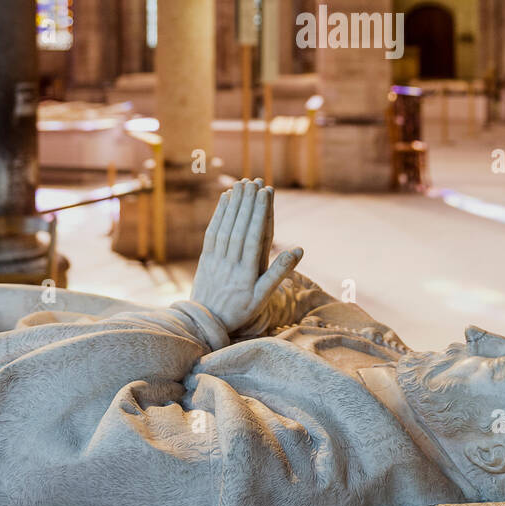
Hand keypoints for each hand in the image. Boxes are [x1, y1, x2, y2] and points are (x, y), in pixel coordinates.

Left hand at [190, 180, 302, 334]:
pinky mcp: (205, 258)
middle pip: (239, 228)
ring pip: (225, 227)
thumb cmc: (241, 310)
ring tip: (242, 184)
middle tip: (255, 182)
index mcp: (246, 273)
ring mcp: (215, 260)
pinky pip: (212, 232)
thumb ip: (280, 272)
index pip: (253, 237)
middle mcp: (229, 263)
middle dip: (247, 203)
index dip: (259, 214)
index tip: (265, 194)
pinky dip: (219, 214)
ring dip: (234, 204)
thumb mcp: (263, 297)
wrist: (207, 323)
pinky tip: (225, 198)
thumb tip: (299, 250)